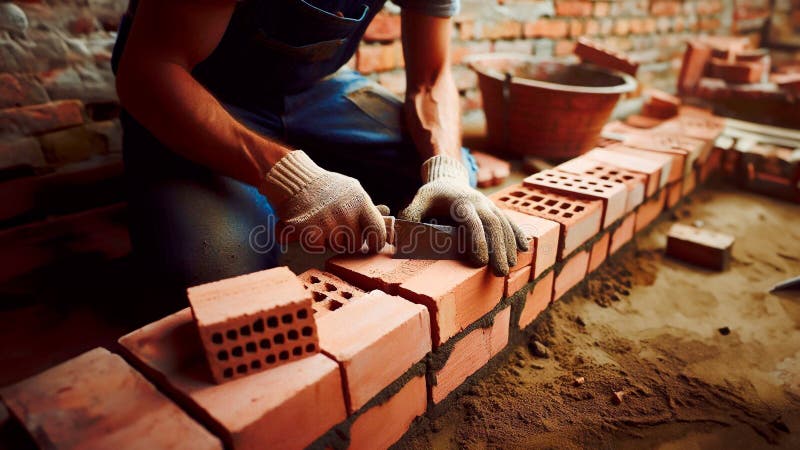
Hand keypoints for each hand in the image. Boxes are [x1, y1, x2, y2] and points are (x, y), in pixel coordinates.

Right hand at [262, 151, 385, 252]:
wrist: (295, 180)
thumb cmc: (326, 188)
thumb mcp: (351, 192)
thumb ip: (368, 207)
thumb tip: (388, 213)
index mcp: (361, 201)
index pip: (378, 231)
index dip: (375, 243)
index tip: (370, 246)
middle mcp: (347, 212)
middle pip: (356, 245)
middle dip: (348, 242)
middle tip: (338, 230)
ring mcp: (329, 222)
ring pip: (337, 247)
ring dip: (330, 241)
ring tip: (322, 224)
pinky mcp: (311, 230)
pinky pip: (318, 247)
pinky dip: (313, 241)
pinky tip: (310, 227)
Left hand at [399, 155, 528, 275]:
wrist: (449, 177)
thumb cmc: (433, 194)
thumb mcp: (420, 198)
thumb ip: (412, 212)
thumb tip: (406, 229)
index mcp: (461, 203)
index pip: (473, 222)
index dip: (478, 241)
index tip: (480, 262)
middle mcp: (479, 203)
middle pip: (493, 225)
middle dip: (499, 249)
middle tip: (501, 272)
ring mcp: (489, 205)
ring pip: (504, 224)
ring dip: (509, 245)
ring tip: (512, 266)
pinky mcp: (495, 209)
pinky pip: (509, 220)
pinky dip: (517, 233)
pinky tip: (525, 247)